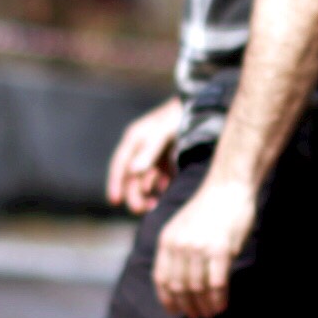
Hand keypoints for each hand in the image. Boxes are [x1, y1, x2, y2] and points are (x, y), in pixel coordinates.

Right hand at [106, 99, 182, 215]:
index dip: (115, 183)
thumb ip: (149, 150)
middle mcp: (142, 147)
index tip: (114, 201)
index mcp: (135, 138)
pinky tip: (168, 192)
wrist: (204, 107)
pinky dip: (162, 187)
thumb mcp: (165, 132)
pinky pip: (161, 178)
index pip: (120, 164)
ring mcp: (155, 153)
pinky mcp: (168, 158)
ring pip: (146, 180)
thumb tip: (133, 171)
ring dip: (149, 194)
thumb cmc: (181, 116)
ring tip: (158, 206)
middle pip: (132, 177)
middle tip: (147, 209)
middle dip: (136, 194)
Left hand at [153, 175, 256, 317]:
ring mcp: (199, 249)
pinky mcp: (220, 251)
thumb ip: (177, 250)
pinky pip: (216, 284)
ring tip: (210, 312)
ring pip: (198, 289)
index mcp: (166, 240)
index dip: (167, 299)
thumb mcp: (182, 226)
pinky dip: (218, 299)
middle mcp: (179, 246)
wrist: (228, 188)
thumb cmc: (208, 208)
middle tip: (197, 315)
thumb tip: (180, 283)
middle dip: (188, 306)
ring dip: (204, 305)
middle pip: (179, 288)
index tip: (174, 310)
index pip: (161, 279)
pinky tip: (222, 304)